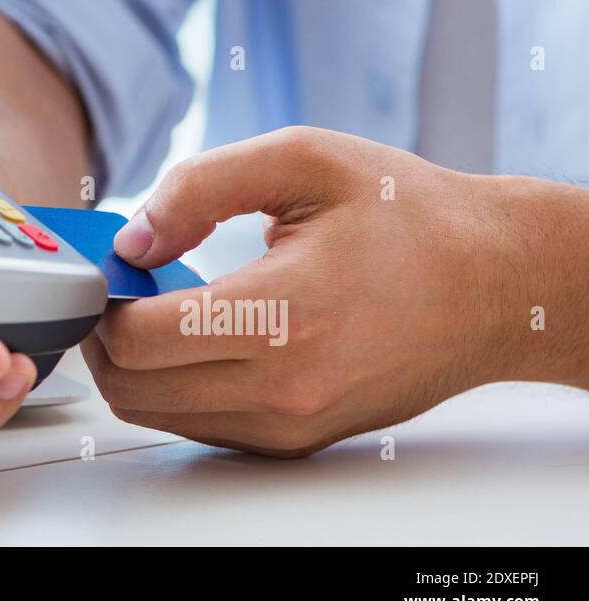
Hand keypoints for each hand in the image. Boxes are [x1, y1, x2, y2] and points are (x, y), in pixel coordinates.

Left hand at [83, 126, 565, 456]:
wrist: (494, 283)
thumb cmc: (407, 215)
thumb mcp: (302, 161)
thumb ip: (199, 188)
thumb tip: (133, 238)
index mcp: (282, 316)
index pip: (140, 338)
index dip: (105, 296)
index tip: (113, 261)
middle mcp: (284, 388)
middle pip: (132, 388)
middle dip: (105, 333)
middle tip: (123, 284)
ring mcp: (291, 424)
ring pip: (158, 415)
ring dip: (135, 364)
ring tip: (161, 304)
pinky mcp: (298, 439)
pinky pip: (201, 424)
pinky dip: (175, 385)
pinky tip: (199, 333)